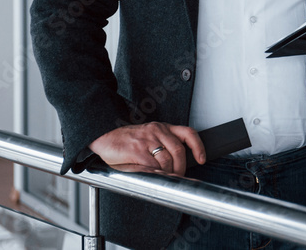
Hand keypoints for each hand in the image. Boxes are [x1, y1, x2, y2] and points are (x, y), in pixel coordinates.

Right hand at [88, 122, 205, 175]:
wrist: (103, 137)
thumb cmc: (126, 140)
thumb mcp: (149, 137)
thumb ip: (163, 146)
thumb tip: (178, 165)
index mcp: (162, 128)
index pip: (188, 133)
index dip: (198, 147)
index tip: (201, 159)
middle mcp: (157, 131)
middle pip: (179, 151)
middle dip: (181, 168)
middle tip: (177, 177)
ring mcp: (146, 140)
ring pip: (166, 160)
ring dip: (168, 173)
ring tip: (163, 178)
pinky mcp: (136, 150)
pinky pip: (151, 165)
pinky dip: (155, 174)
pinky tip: (153, 176)